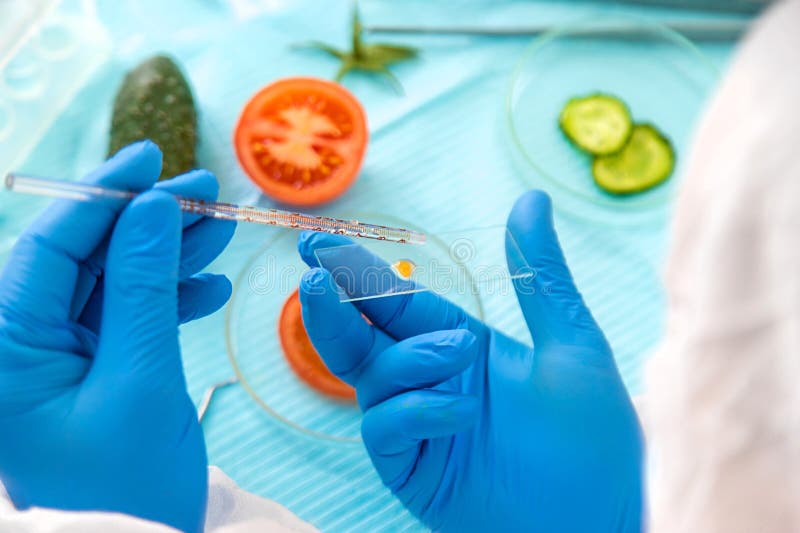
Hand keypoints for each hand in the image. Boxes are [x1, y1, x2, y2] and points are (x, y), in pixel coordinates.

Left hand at [0, 141, 235, 532]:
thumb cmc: (126, 487)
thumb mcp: (138, 380)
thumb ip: (140, 287)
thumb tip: (152, 208)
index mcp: (3, 347)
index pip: (48, 246)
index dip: (102, 195)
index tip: (151, 158)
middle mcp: (17, 347)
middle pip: (83, 258)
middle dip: (146, 223)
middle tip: (205, 193)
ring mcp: (52, 361)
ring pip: (108, 283)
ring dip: (166, 257)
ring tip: (220, 233)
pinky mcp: (86, 373)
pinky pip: (123, 318)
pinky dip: (167, 299)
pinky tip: (209, 288)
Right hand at [296, 191, 642, 531]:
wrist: (600, 521)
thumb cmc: (594, 439)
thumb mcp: (573, 343)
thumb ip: (540, 276)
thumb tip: (530, 200)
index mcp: (459, 346)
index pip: (397, 302)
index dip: (360, 272)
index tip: (320, 241)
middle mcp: (429, 382)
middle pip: (363, 337)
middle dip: (336, 306)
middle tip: (316, 277)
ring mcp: (419, 428)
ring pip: (374, 379)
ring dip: (409, 359)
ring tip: (459, 353)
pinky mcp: (413, 471)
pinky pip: (387, 431)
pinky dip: (417, 412)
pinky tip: (462, 412)